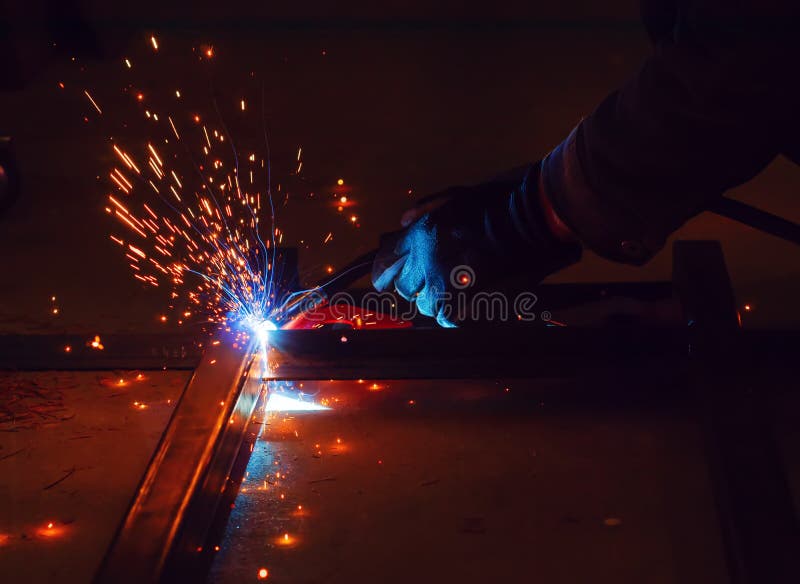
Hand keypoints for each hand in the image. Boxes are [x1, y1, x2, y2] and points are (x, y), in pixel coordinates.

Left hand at [372, 164, 581, 326]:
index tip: (385, 278)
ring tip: (448, 294)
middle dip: (413, 286)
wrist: (530, 223)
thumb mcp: (457, 196)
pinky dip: (452, 315)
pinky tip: (460, 307)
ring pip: (424, 305)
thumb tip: (403, 221)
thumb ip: (426, 208)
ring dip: (433, 301)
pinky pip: (446, 317)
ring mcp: (445, 283)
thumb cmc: (497, 205)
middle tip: (427, 282)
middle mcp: (427, 260)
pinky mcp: (466, 299)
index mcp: (422, 234)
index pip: (385, 260)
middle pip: (404, 286)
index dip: (383, 271)